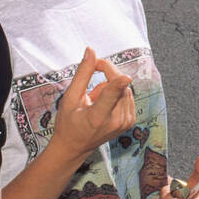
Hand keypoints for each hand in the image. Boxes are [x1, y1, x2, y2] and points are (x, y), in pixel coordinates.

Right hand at [50, 47, 135, 164]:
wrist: (75, 147)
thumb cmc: (68, 122)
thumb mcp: (70, 98)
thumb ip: (82, 74)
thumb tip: (91, 51)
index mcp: (97, 117)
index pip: (110, 96)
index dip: (117, 83)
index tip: (125, 76)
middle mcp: (115, 121)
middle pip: (120, 85)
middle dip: (107, 74)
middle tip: (92, 77)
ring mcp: (125, 123)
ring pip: (125, 88)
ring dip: (111, 86)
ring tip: (94, 99)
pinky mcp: (130, 122)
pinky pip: (127, 96)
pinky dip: (116, 94)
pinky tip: (104, 104)